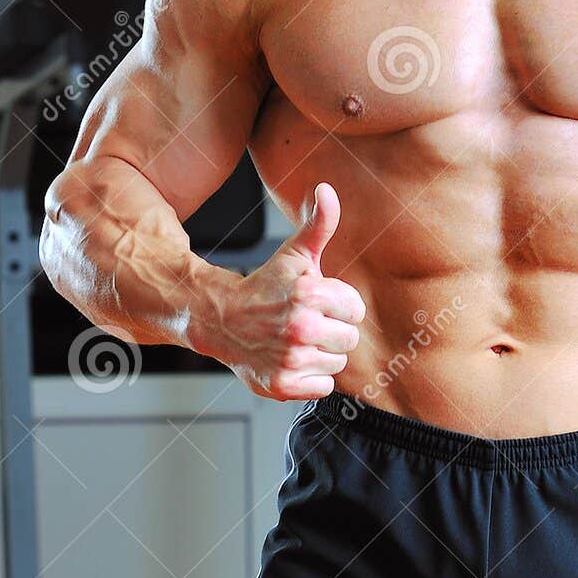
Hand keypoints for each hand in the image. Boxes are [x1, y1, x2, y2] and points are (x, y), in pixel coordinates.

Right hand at [202, 181, 364, 401]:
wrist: (221, 319)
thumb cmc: (264, 286)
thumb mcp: (294, 254)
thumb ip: (318, 224)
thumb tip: (327, 190)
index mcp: (310, 294)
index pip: (355, 311)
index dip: (338, 306)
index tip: (315, 303)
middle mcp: (301, 327)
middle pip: (349, 339)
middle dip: (331, 331)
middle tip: (303, 323)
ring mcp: (291, 358)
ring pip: (336, 364)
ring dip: (320, 355)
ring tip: (294, 341)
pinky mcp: (283, 384)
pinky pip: (322, 387)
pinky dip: (309, 378)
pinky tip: (290, 361)